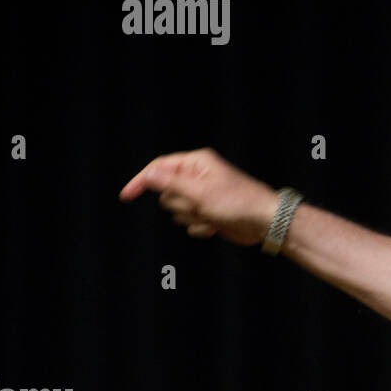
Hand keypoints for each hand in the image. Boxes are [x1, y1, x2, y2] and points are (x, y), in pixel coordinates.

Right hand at [119, 147, 280, 246]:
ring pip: (176, 211)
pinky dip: (200, 227)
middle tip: (203, 206)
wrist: (264, 222)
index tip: (127, 196)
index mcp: (196, 163)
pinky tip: (217, 225)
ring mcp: (203, 196)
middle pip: (166, 193)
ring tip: (214, 215)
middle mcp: (198, 177)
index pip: (159, 167)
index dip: (142, 181)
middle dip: (181, 205)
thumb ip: (171, 182)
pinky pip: (189, 223)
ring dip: (192, 217)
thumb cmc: (238, 202)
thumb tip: (148, 174)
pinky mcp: (208, 213)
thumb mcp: (200, 191)